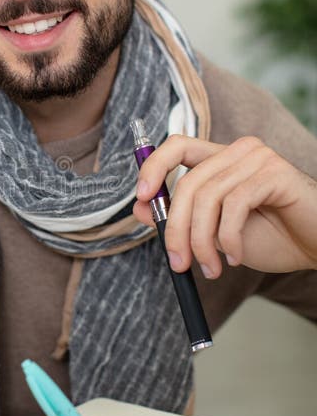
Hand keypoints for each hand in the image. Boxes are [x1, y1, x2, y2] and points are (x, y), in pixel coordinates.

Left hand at [134, 135, 316, 278]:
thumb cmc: (274, 238)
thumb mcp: (217, 232)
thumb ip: (182, 217)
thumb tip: (139, 208)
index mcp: (222, 159)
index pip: (177, 146)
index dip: (153, 166)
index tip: (139, 197)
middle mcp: (238, 152)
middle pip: (187, 183)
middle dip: (176, 229)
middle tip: (179, 263)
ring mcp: (257, 159)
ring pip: (207, 198)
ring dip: (202, 242)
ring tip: (212, 268)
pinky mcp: (274, 173)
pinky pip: (234, 205)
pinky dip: (229, 239)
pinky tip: (237, 257)